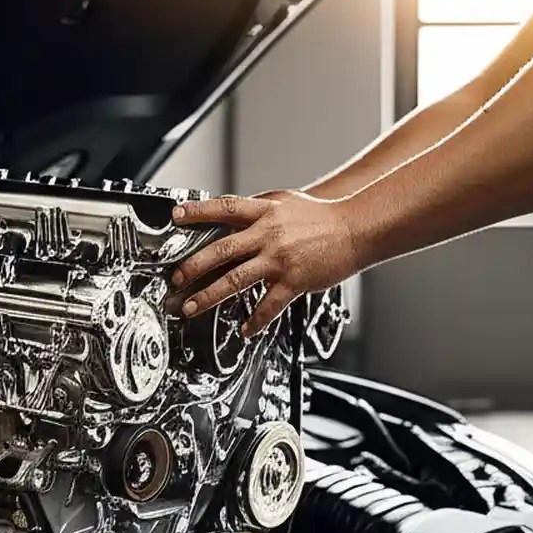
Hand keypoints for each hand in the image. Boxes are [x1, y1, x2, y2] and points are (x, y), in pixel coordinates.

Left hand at [167, 191, 362, 337]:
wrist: (356, 228)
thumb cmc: (321, 218)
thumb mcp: (284, 203)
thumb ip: (256, 211)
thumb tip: (229, 215)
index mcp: (265, 211)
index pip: (224, 208)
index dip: (198, 212)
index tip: (175, 217)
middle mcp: (269, 234)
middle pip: (222, 249)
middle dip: (194, 265)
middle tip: (176, 278)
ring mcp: (280, 259)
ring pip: (236, 279)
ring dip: (209, 296)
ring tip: (192, 308)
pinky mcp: (294, 281)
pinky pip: (268, 305)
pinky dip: (255, 320)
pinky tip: (244, 329)